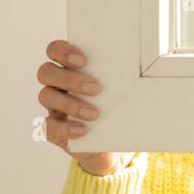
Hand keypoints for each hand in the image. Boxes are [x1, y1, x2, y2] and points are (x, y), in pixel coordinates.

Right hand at [38, 40, 136, 175]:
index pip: (54, 50)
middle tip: (95, 88)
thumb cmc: (116, 108)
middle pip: (46, 72)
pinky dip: (65, 127)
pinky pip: (48, 126)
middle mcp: (57, 84)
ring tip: (94, 114)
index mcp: (70, 68)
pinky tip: (82, 130)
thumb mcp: (120, 89)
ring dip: (70, 104)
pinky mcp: (53, 129)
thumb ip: (122, 74)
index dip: (62, 51)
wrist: (112, 144)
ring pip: (45, 96)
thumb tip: (148, 61)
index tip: (83, 60)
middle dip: (69, 79)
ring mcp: (53, 106)